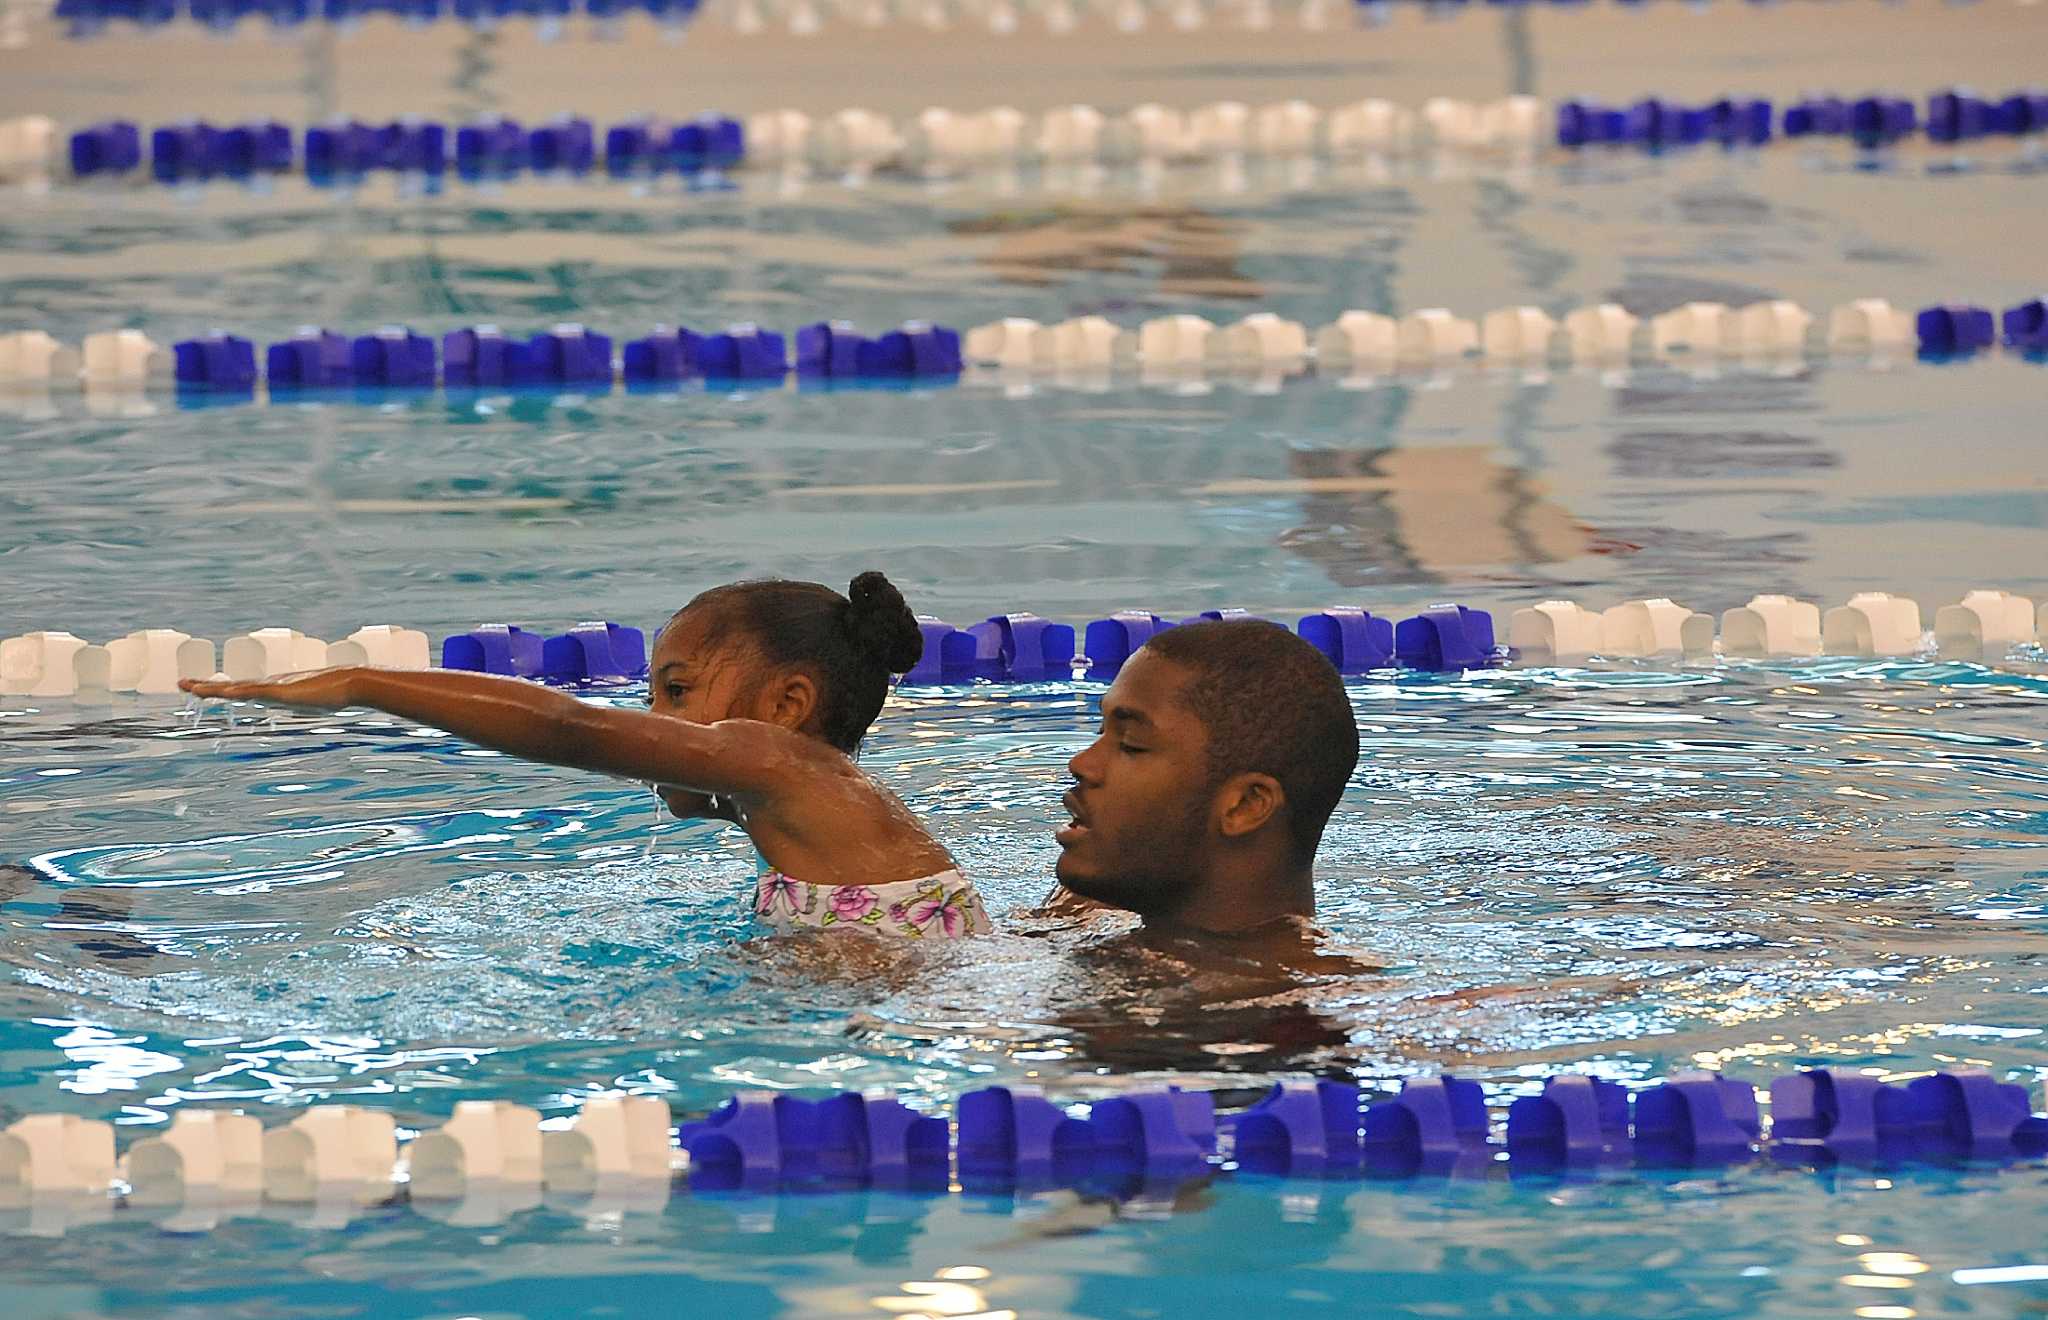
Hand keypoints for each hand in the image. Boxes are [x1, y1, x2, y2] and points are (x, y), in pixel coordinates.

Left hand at [179, 667, 359, 711]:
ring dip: (213, 688)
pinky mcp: (283, 692)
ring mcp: (276, 688)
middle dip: (206, 686)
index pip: (240, 688)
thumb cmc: (337, 691)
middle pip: (231, 686)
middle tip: (181, 683)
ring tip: (191, 687)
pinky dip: (238, 691)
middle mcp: (270, 686)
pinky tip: (224, 691)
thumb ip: (305, 702)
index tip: (200, 687)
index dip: (219, 688)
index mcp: (274, 689)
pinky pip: (255, 692)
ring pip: (237, 688)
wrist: (352, 681)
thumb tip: (304, 705)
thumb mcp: (314, 702)